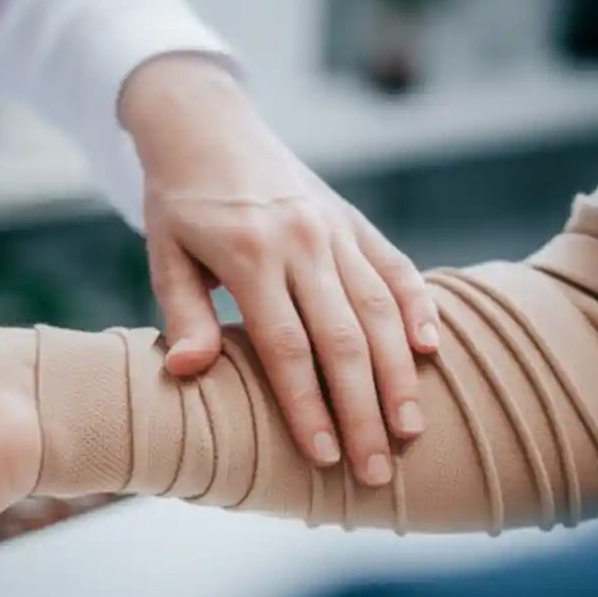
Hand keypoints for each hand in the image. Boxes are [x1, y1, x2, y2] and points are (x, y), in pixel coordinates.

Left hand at [120, 55, 439, 486]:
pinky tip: (431, 351)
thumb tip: (188, 371)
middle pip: (344, 341)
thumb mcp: (166, 254)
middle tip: (377, 472)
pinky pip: (396, 267)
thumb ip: (183, 313)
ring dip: (399, 374)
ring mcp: (336, 228)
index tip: (324, 458)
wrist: (207, 124)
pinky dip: (418, 307)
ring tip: (412, 429)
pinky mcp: (355, 220)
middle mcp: (303, 241)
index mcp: (251, 255)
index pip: (288, 348)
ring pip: (380, 310)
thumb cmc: (181, 202)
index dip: (309, 407)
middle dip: (363, 412)